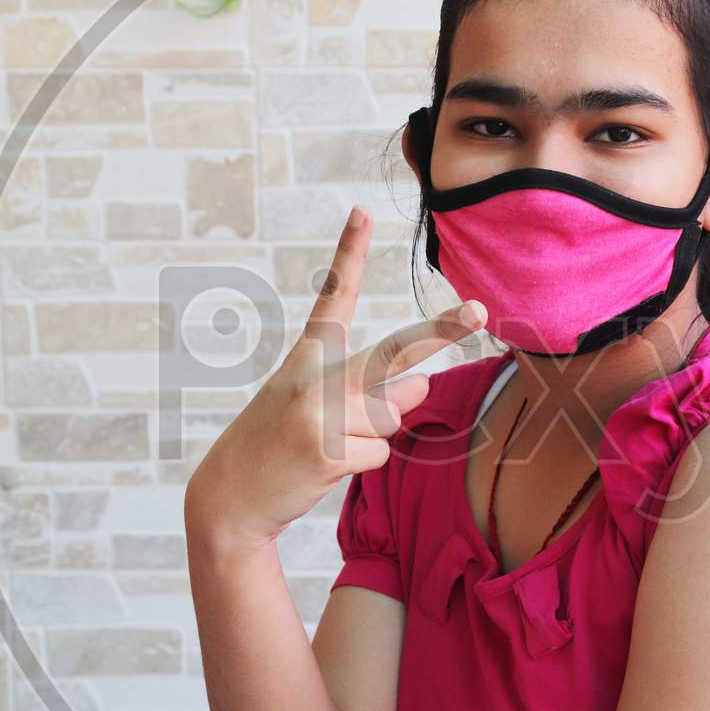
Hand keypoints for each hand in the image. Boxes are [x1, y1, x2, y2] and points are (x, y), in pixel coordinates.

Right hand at [185, 204, 485, 554]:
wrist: (230, 498)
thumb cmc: (281, 445)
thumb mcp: (320, 408)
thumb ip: (371, 391)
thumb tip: (422, 385)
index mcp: (308, 355)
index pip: (333, 298)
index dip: (348, 253)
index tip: (362, 212)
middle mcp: (313, 374)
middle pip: (392, 351)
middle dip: (440, 332)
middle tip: (479, 311)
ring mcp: (317, 410)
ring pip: (392, 416)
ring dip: (373, 437)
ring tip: (329, 446)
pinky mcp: (324, 448)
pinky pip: (378, 452)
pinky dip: (361, 465)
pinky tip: (323, 467)